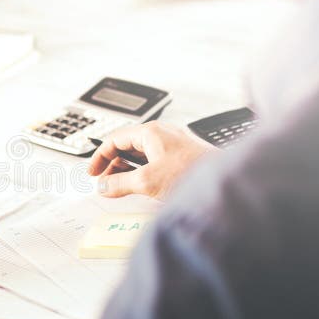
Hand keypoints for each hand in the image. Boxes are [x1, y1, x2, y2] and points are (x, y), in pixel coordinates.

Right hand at [88, 123, 216, 199]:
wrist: (225, 182)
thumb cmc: (193, 173)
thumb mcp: (146, 181)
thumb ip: (119, 183)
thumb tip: (103, 186)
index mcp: (151, 132)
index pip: (114, 139)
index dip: (99, 157)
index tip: (93, 172)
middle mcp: (161, 135)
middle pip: (126, 146)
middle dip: (112, 165)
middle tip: (104, 181)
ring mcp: (172, 145)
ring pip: (140, 155)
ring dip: (126, 170)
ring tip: (119, 186)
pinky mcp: (180, 158)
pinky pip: (152, 161)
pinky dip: (140, 172)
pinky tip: (140, 186)